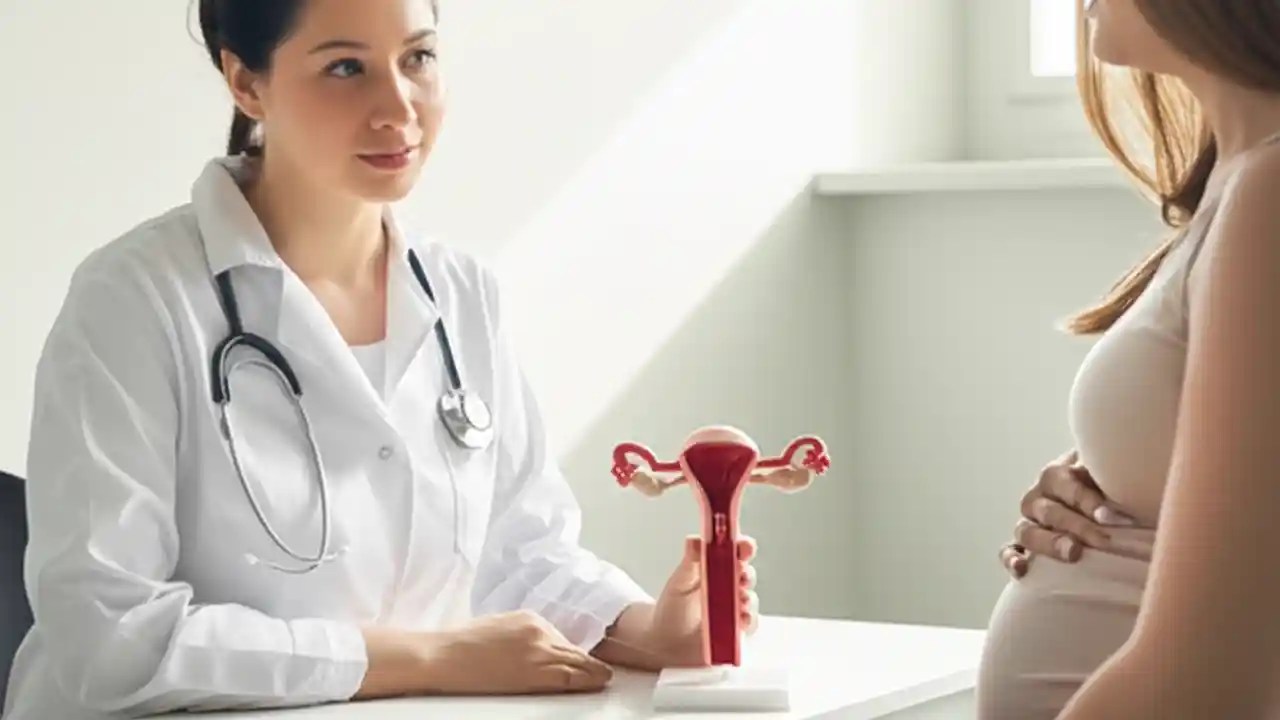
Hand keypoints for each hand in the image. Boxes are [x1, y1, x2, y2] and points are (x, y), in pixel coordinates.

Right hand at [424, 610, 613, 694]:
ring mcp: (538, 648)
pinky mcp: (535, 669)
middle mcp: (539, 629)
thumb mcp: (498, 628)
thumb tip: (535, 650)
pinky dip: (587, 678)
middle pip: (571, 648)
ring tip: (605, 677)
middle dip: (589, 660)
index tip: (583, 658)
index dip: (573, 650)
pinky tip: (598, 681)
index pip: (560, 636)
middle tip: (605, 670)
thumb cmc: (461, 646)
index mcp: (529, 617)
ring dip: (593, 671)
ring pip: (576, 661)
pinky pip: (569, 675)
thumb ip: (521, 635)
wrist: (444, 656)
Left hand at [646, 534, 758, 666]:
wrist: (666, 642)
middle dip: (747, 574)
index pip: (735, 552)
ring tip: (740, 601)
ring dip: (748, 597)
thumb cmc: (672, 607)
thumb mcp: (680, 581)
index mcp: (715, 567)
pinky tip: (741, 619)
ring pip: (750, 597)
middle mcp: (728, 585)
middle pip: (747, 573)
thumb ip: (691, 560)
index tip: (745, 547)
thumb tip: (695, 540)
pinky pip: (750, 622)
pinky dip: (749, 619)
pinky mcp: (736, 628)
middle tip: (741, 576)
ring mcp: (733, 607)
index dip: (743, 546)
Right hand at [999, 449, 1134, 577]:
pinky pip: (1009, 551)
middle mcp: (1039, 498)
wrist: (1104, 509)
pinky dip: (1011, 558)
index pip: (1063, 482)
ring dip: (1049, 543)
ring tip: (1074, 554)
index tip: (1109, 517)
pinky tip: (1022, 569)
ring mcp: (1029, 523)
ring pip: (1027, 531)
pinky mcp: (1023, 547)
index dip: (1085, 499)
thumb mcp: (1114, 478)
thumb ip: (1117, 478)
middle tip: (1102, 540)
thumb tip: (1135, 485)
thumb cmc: (1113, 491)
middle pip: (1047, 510)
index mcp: (1058, 474)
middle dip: (1075, 526)